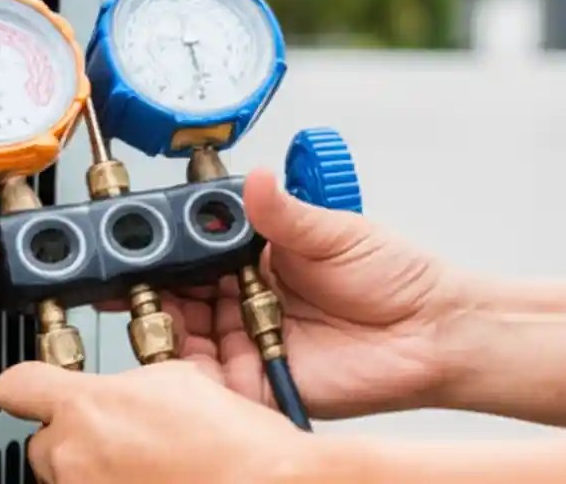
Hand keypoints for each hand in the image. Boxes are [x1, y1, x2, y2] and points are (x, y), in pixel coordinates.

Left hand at [0, 360, 332, 483]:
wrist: (262, 483)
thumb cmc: (232, 443)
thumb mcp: (180, 378)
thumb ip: (131, 378)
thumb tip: (119, 385)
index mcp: (86, 406)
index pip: (15, 384)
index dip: (32, 381)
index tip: (41, 382)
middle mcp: (72, 456)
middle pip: (43, 438)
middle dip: (75, 434)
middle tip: (122, 434)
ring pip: (65, 475)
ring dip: (93, 467)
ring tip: (144, 463)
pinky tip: (150, 479)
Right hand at [128, 167, 467, 418]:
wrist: (431, 332)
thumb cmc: (397, 277)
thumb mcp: (337, 233)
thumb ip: (287, 213)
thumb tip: (255, 180)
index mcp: (259, 256)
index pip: (195, 253)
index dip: (165, 251)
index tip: (138, 244)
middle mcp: (247, 300)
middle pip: (179, 298)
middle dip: (153, 291)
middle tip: (135, 283)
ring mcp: (251, 343)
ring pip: (186, 341)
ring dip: (164, 331)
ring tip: (156, 316)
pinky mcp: (260, 385)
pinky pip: (214, 385)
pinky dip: (191, 378)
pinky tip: (182, 361)